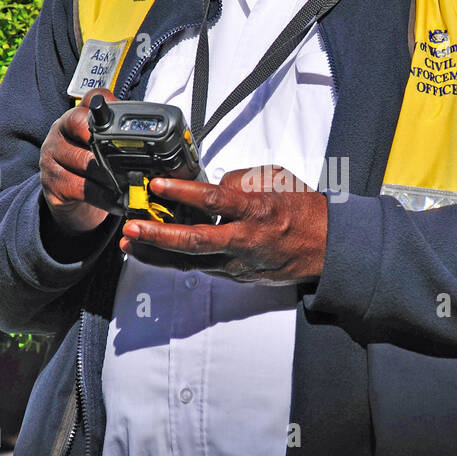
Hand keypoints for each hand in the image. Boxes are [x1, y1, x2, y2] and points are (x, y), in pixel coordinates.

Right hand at [39, 88, 120, 234]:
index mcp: (76, 117)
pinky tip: (118, 200)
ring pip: (84, 160)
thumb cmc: (93, 169)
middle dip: (106, 140)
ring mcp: (52, 156)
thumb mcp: (103, 148)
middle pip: (80, 123)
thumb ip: (120, 137)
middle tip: (128, 156)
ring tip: (130, 182)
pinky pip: (82, 188)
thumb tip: (154, 138)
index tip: (124, 119)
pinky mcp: (52, 183)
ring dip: (111, 173)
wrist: (72, 202)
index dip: (108, 104)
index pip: (91, 99)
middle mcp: (60, 131)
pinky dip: (105, 196)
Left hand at [119, 164, 328, 284]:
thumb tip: (210, 186)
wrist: (327, 248)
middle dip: (159, 234)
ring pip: (190, 261)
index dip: (183, 193)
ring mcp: (239, 263)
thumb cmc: (303, 210)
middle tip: (133, 226)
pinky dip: (174, 259)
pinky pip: (200, 266)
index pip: (214, 200)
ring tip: (130, 242)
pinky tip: (153, 250)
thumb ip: (239, 180)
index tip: (158, 185)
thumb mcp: (275, 180)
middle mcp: (245, 241)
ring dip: (157, 252)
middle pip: (195, 241)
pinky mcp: (236, 276)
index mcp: (256, 211)